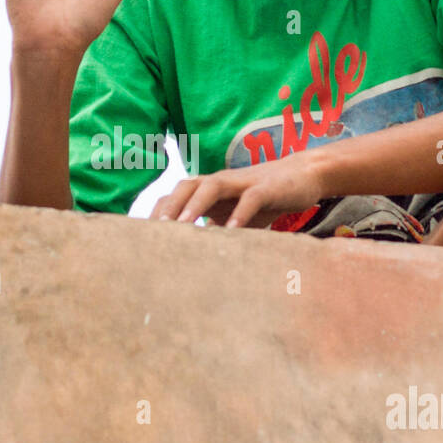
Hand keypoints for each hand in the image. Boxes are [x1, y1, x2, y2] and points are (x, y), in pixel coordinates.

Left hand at [149, 151, 327, 228]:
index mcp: (207, 191)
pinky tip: (231, 231)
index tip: (138, 238)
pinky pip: (250, 199)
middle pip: (184, 187)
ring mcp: (242, 182)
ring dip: (194, 206)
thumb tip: (193, 267)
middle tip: (152, 233)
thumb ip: (216, 236)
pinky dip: (239, 214)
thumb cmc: (264, 201)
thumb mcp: (235, 220)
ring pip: (210, 186)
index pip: (173, 198)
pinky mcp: (267, 187)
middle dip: (167, 208)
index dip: (155, 214)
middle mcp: (219, 182)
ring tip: (182, 227)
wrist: (304, 175)